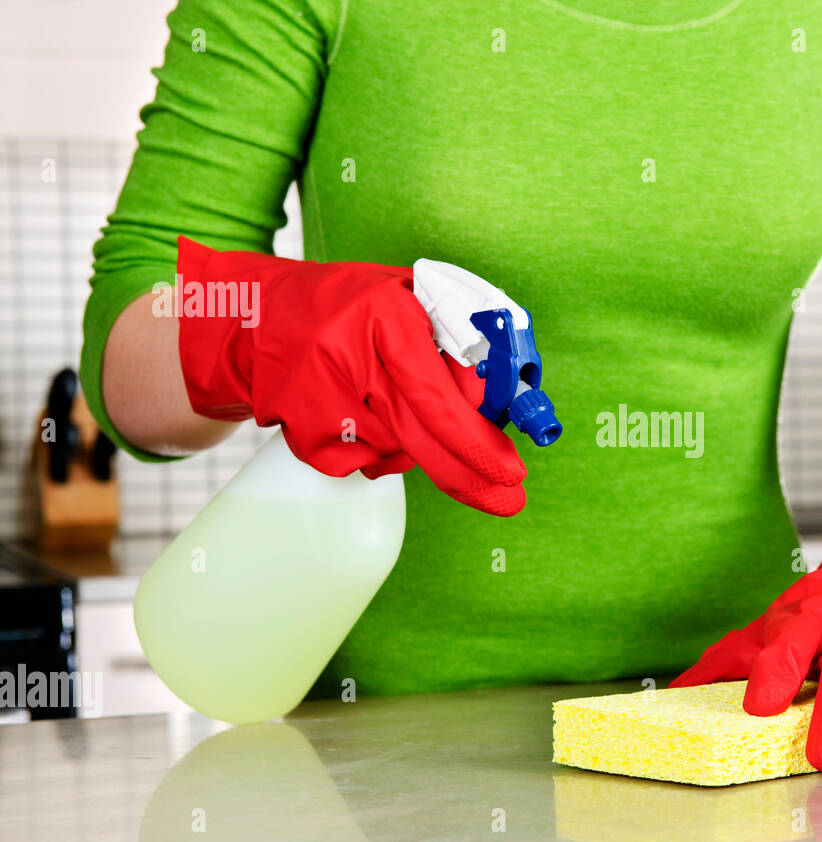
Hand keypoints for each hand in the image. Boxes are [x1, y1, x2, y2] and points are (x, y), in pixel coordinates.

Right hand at [175, 237, 525, 514]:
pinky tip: (354, 418)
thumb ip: (449, 344)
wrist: (254, 313)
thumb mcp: (405, 302)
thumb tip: (492, 404)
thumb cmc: (348, 308)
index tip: (509, 468)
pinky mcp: (294, 423)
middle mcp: (345, 350)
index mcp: (384, 312)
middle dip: (467, 473)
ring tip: (384, 405)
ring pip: (390, 450)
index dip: (474, 438)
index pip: (436, 392)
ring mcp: (314, 391)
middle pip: (417, 433)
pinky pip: (353, 463)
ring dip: (407, 447)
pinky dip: (367, 454)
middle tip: (507, 499)